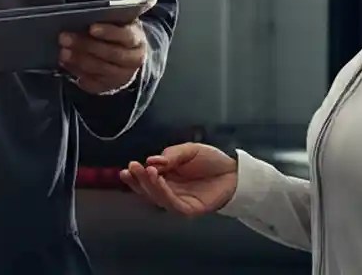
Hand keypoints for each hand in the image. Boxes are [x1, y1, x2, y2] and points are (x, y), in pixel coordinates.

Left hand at [59, 20, 145, 93]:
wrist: (127, 60)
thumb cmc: (118, 35)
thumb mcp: (119, 25)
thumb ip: (108, 21)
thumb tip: (85, 16)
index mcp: (137, 41)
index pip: (125, 36)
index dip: (108, 32)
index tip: (91, 27)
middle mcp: (132, 61)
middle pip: (109, 53)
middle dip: (85, 45)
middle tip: (65, 38)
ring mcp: (121, 77)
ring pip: (99, 69)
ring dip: (78, 60)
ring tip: (62, 52)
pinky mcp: (108, 87)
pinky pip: (91, 82)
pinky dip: (76, 71)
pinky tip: (64, 63)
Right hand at [120, 142, 237, 216]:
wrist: (234, 170)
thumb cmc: (210, 160)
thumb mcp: (188, 151)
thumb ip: (170, 156)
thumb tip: (150, 161)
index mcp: (166, 178)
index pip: (146, 181)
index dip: (135, 176)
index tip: (127, 168)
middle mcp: (169, 192)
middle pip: (148, 191)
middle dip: (139, 180)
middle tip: (132, 167)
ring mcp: (179, 202)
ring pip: (158, 198)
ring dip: (150, 186)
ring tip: (147, 171)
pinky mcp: (190, 209)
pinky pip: (173, 204)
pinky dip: (164, 193)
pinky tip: (158, 180)